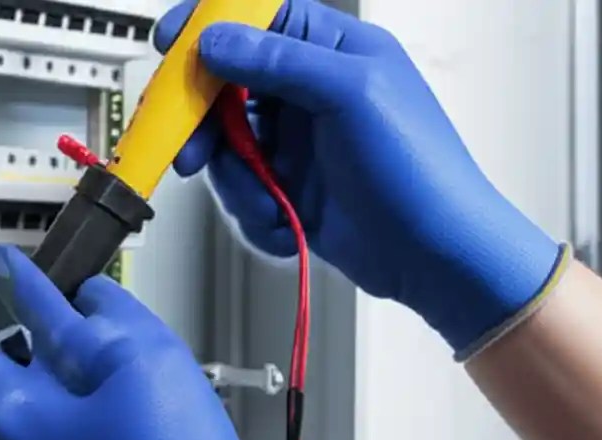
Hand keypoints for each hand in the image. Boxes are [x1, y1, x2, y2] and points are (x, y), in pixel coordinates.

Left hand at [0, 245, 259, 439]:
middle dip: (22, 361)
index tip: (5, 264)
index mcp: (16, 401)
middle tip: (74, 363)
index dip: (21, 281)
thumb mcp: (148, 362)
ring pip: (0, 429)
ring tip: (78, 412)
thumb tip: (87, 296)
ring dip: (26, 411)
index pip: (19, 317)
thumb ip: (109, 317)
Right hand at [158, 0, 564, 357]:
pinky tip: (282, 221)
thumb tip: (217, 39)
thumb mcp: (351, 94)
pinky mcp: (285, 185)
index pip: (254, 15)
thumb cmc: (419, 168)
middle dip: (202, 121)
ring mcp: (293, 140)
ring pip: (223, 144)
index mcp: (328, 49)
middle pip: (222, 84)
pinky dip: (252, 209)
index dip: (206, 24)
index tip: (169, 43)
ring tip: (265, 198)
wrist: (432, 253)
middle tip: (191, 151)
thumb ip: (279, 60)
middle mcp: (306, 90)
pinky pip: (239, 188)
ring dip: (234, 179)